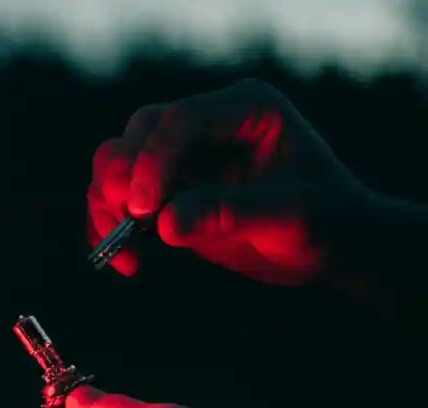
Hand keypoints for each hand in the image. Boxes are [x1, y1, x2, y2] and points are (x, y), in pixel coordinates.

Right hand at [87, 79, 373, 285]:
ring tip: (124, 250)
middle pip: (139, 133)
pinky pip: (119, 199)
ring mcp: (184, 155)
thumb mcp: (290, 218)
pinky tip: (124, 261)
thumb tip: (164, 224)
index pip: (181, 119)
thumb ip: (228, 214)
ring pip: (117, 164)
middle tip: (128, 223)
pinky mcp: (168, 189)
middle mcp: (208, 123)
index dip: (153, 160)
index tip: (144, 209)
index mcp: (247, 109)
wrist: (335, 246)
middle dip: (123, 179)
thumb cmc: (329, 222)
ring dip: (108, 206)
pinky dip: (109, 227)